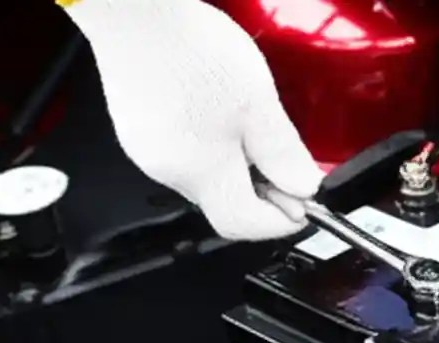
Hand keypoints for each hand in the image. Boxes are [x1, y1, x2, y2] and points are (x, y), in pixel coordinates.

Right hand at [62, 0, 322, 239]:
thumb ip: (282, 153)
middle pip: (224, 204)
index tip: (302, 206)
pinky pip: (182, 154)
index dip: (280, 222)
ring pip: (204, 178)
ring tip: (249, 125)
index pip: (244, 225)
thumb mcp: (257, 102)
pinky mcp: (137, 133)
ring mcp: (148, 153)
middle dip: (260, 191)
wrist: (134, 13)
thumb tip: (304, 189)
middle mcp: (169, 172)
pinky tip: (215, 112)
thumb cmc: (189, 49)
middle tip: (284, 163)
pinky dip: (208, 146)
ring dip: (235, 166)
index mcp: (201, 172)